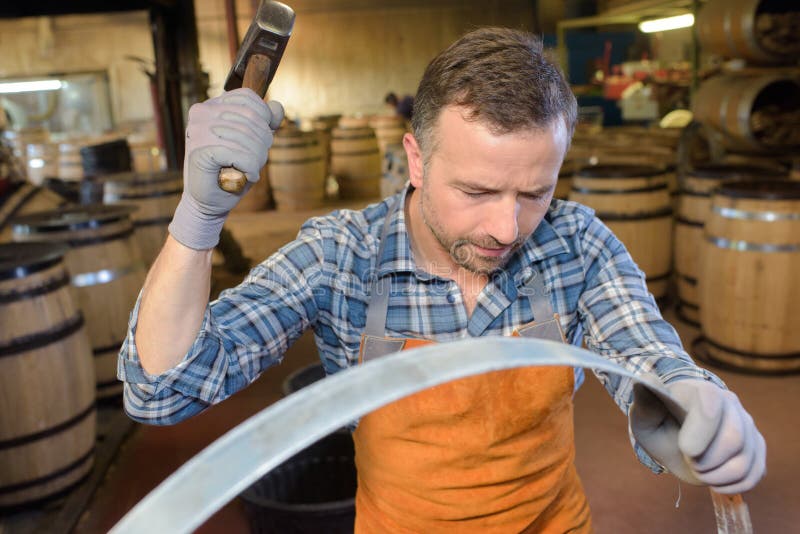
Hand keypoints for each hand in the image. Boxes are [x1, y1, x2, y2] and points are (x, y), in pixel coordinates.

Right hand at [168, 88, 283, 249]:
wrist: (209, 202)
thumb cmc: (231, 172)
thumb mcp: (253, 144)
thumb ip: (264, 124)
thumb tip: (277, 107)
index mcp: (211, 106)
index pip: (248, 99)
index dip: (264, 119)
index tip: (261, 142)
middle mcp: (201, 113)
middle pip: (252, 119)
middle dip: (263, 145)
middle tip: (255, 163)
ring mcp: (197, 131)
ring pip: (247, 137)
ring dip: (257, 159)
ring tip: (249, 171)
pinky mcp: (199, 150)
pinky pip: (239, 154)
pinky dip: (250, 168)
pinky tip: (246, 176)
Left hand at [629, 379, 765, 493]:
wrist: (677, 437)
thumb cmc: (660, 423)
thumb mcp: (645, 416)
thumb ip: (644, 401)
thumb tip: (643, 380)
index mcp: (700, 390)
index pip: (711, 402)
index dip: (700, 432)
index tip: (686, 449)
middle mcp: (730, 402)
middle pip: (734, 438)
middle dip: (705, 460)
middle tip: (688, 458)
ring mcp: (747, 424)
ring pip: (744, 461)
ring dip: (715, 475)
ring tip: (699, 468)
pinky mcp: (757, 446)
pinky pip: (754, 474)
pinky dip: (730, 485)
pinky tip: (713, 478)